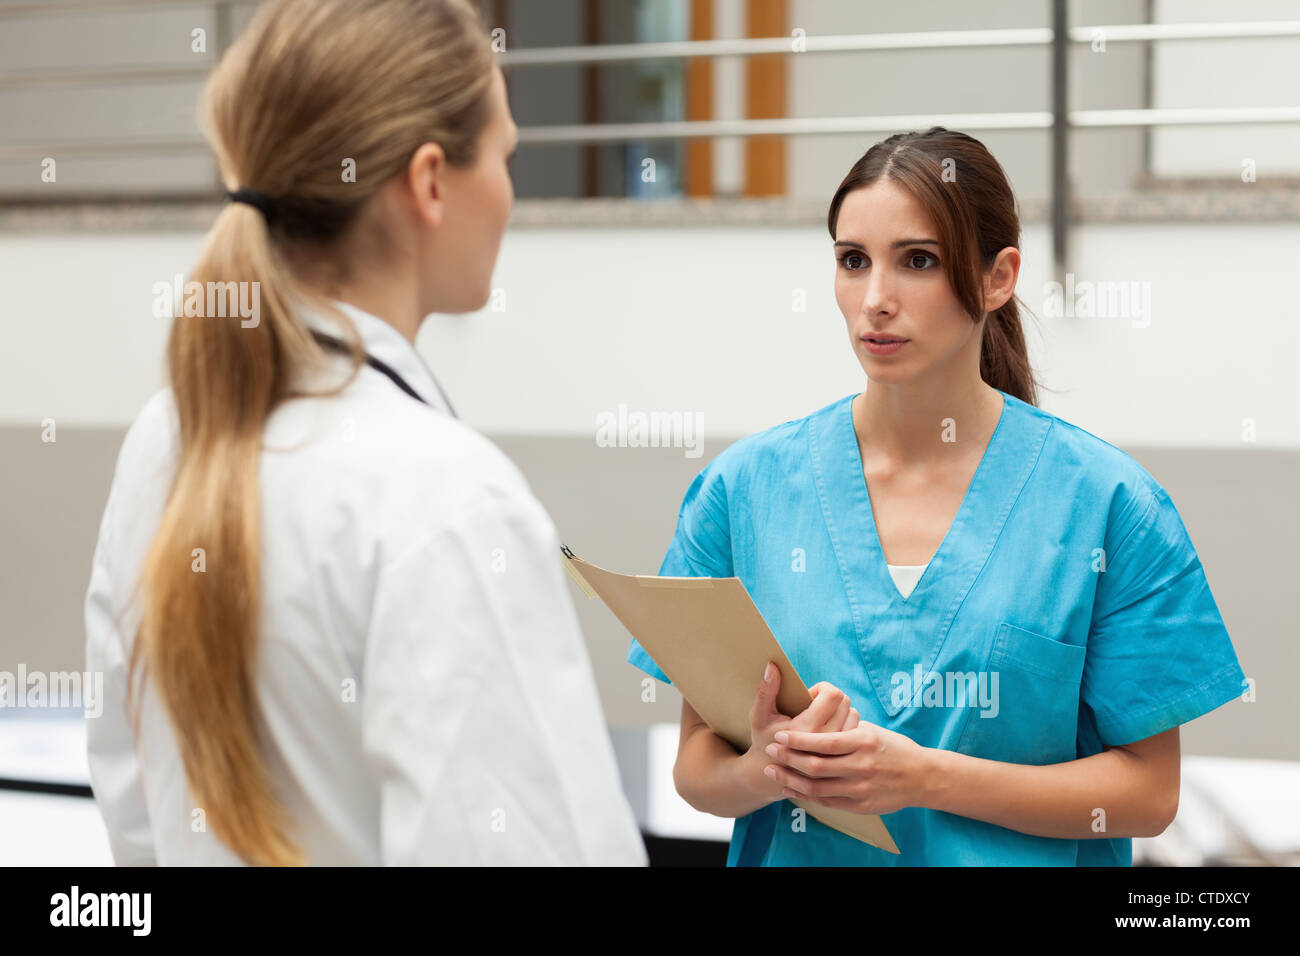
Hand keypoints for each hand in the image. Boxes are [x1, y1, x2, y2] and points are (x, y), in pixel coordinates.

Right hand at [742, 662, 858, 803]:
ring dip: (841, 711)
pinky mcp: (843, 759)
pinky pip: (856, 732)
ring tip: (823, 718)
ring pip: (854, 716)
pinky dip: (846, 725)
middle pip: (846, 702)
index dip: (822, 689)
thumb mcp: (759, 716)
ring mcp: (837, 753)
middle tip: (816, 705)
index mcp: (807, 729)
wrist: (769, 776)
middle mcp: (826, 741)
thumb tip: (772, 666)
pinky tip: (830, 730)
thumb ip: (766, 690)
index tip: (809, 696)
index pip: (833, 694)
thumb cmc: (763, 741)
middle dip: (832, 697)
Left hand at [762, 721, 933, 815]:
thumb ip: (845, 729)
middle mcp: (861, 766)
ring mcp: (861, 788)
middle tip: (769, 751)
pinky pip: (826, 802)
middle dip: (787, 758)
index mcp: (863, 742)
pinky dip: (805, 795)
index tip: (778, 735)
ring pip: (817, 787)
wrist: (923, 777)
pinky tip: (791, 788)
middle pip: (815, 765)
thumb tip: (815, 716)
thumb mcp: (871, 731)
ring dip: (790, 779)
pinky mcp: (861, 805)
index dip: (797, 740)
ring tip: (772, 771)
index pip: (823, 741)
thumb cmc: (894, 748)